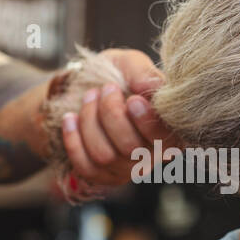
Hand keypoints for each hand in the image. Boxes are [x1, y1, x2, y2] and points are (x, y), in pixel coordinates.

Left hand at [59, 48, 180, 190]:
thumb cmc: (118, 76)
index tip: (132, 99)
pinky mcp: (101, 175)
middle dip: (111, 114)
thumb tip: (151, 87)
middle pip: (130, 148)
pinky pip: (84, 166)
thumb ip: (143, 72)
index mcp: (169, 130)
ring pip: (104, 156)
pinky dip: (73, 139)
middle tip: (106, 89)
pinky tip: (70, 118)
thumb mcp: (131, 63)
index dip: (147, 122)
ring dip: (90, 121)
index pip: (164, 138)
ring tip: (89, 97)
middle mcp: (151, 155)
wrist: (89, 86)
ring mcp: (125, 169)